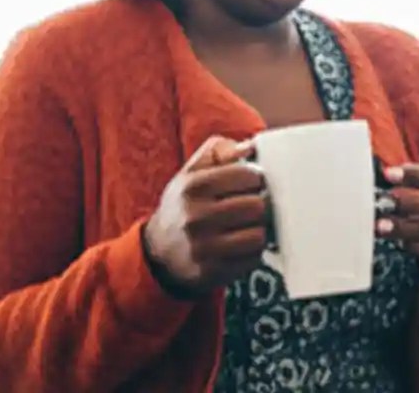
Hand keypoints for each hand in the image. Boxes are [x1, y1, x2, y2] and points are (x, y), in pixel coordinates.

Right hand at [143, 136, 267, 294]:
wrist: (159, 252)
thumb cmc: (185, 205)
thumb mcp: (192, 172)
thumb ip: (219, 150)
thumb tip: (250, 146)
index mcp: (192, 186)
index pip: (249, 175)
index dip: (255, 179)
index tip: (248, 185)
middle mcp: (195, 218)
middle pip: (258, 206)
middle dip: (258, 205)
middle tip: (249, 207)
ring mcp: (203, 248)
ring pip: (259, 235)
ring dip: (257, 230)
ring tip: (244, 227)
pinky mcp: (212, 272)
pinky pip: (253, 258)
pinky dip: (251, 252)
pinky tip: (238, 246)